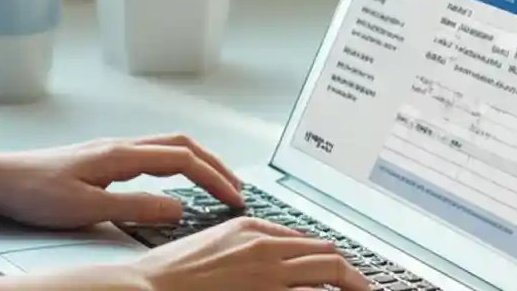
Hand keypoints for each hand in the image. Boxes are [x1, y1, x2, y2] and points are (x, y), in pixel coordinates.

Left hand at [0, 135, 243, 228]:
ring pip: (168, 147)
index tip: (234, 198)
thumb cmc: (33, 193)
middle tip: (237, 190)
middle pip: (182, 145)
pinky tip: (176, 184)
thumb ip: (135, 208)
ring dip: (198, 162)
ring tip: (216, 185)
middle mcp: (120, 146)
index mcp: (120, 155)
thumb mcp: (86, 209)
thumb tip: (179, 209)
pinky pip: (152, 155)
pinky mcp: (103, 160)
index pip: (182, 160)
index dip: (214, 178)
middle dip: (215, 165)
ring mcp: (112, 150)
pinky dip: (177, 165)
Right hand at [128, 217, 370, 290]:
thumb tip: (282, 248)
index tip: (342, 272)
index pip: (309, 242)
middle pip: (329, 257)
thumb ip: (250, 240)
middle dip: (352, 275)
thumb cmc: (175, 271)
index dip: (330, 259)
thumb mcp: (216, 241)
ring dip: (350, 286)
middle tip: (364, 288)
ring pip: (329, 274)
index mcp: (254, 232)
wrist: (152, 287)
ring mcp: (269, 277)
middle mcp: (267, 250)